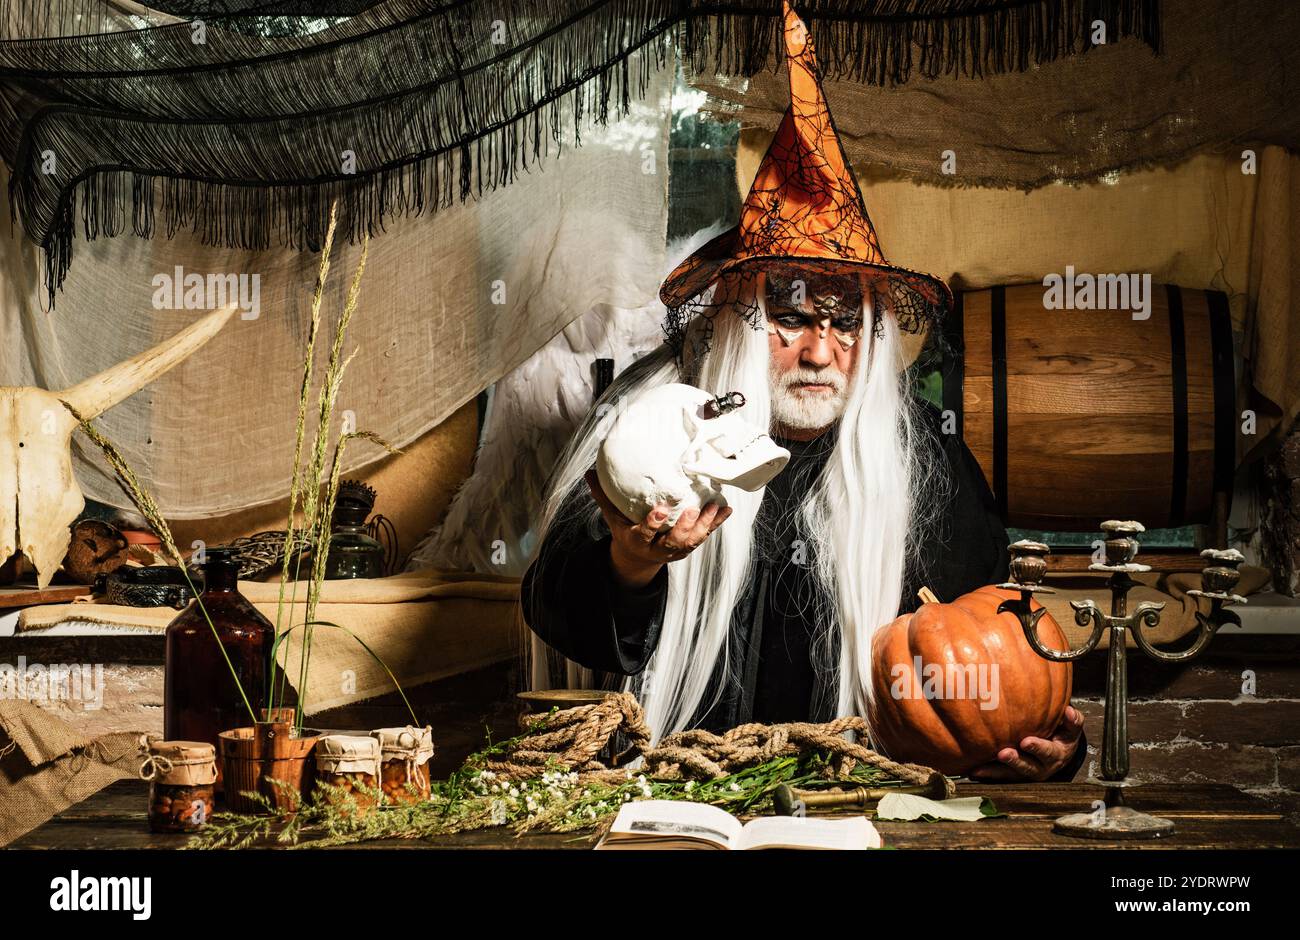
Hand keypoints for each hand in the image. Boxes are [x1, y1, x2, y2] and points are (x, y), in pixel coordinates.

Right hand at [584, 468, 731, 587]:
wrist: (637, 555)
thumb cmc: (625, 528)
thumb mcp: (612, 516)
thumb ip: (603, 496)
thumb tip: (589, 473)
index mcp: (637, 540)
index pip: (645, 534)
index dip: (653, 524)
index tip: (661, 510)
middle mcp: (657, 549)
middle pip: (673, 542)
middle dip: (684, 528)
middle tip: (693, 509)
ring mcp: (674, 551)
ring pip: (691, 542)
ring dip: (704, 525)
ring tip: (714, 506)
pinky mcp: (687, 547)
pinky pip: (703, 536)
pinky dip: (715, 524)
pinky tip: (725, 510)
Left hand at [967, 705, 1084, 781]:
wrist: (1059, 753)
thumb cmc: (1063, 735)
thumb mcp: (1071, 729)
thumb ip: (1073, 721)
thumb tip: (1069, 711)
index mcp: (1055, 755)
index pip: (1047, 752)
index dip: (1038, 748)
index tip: (1026, 741)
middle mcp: (1040, 768)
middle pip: (1027, 767)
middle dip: (1015, 761)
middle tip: (1003, 754)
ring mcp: (1025, 773)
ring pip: (1010, 775)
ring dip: (995, 772)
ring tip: (980, 770)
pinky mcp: (1012, 775)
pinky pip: (998, 777)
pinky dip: (986, 774)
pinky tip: (972, 771)